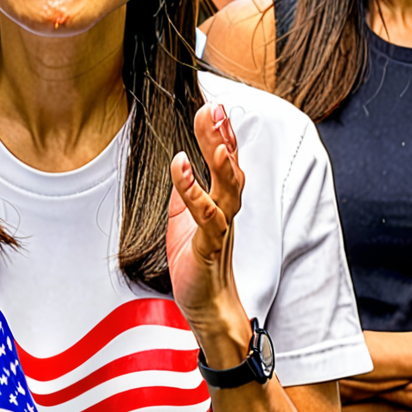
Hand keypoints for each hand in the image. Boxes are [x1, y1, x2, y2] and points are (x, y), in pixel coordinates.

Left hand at [167, 104, 246, 347]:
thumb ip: (186, 189)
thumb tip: (181, 161)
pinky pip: (206, 215)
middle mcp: (226, 210)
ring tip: (211, 132)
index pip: (226, 161)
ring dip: (219, 158)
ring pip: (227, 188)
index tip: (214, 106)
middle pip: (230, 166)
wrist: (206, 305)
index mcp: (221, 201)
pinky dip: (193, 190)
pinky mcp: (209, 246)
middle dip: (223, 136)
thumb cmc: (196, 261)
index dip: (222, 134)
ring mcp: (220, 227)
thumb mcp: (185, 216)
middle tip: (216, 107)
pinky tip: (181, 167)